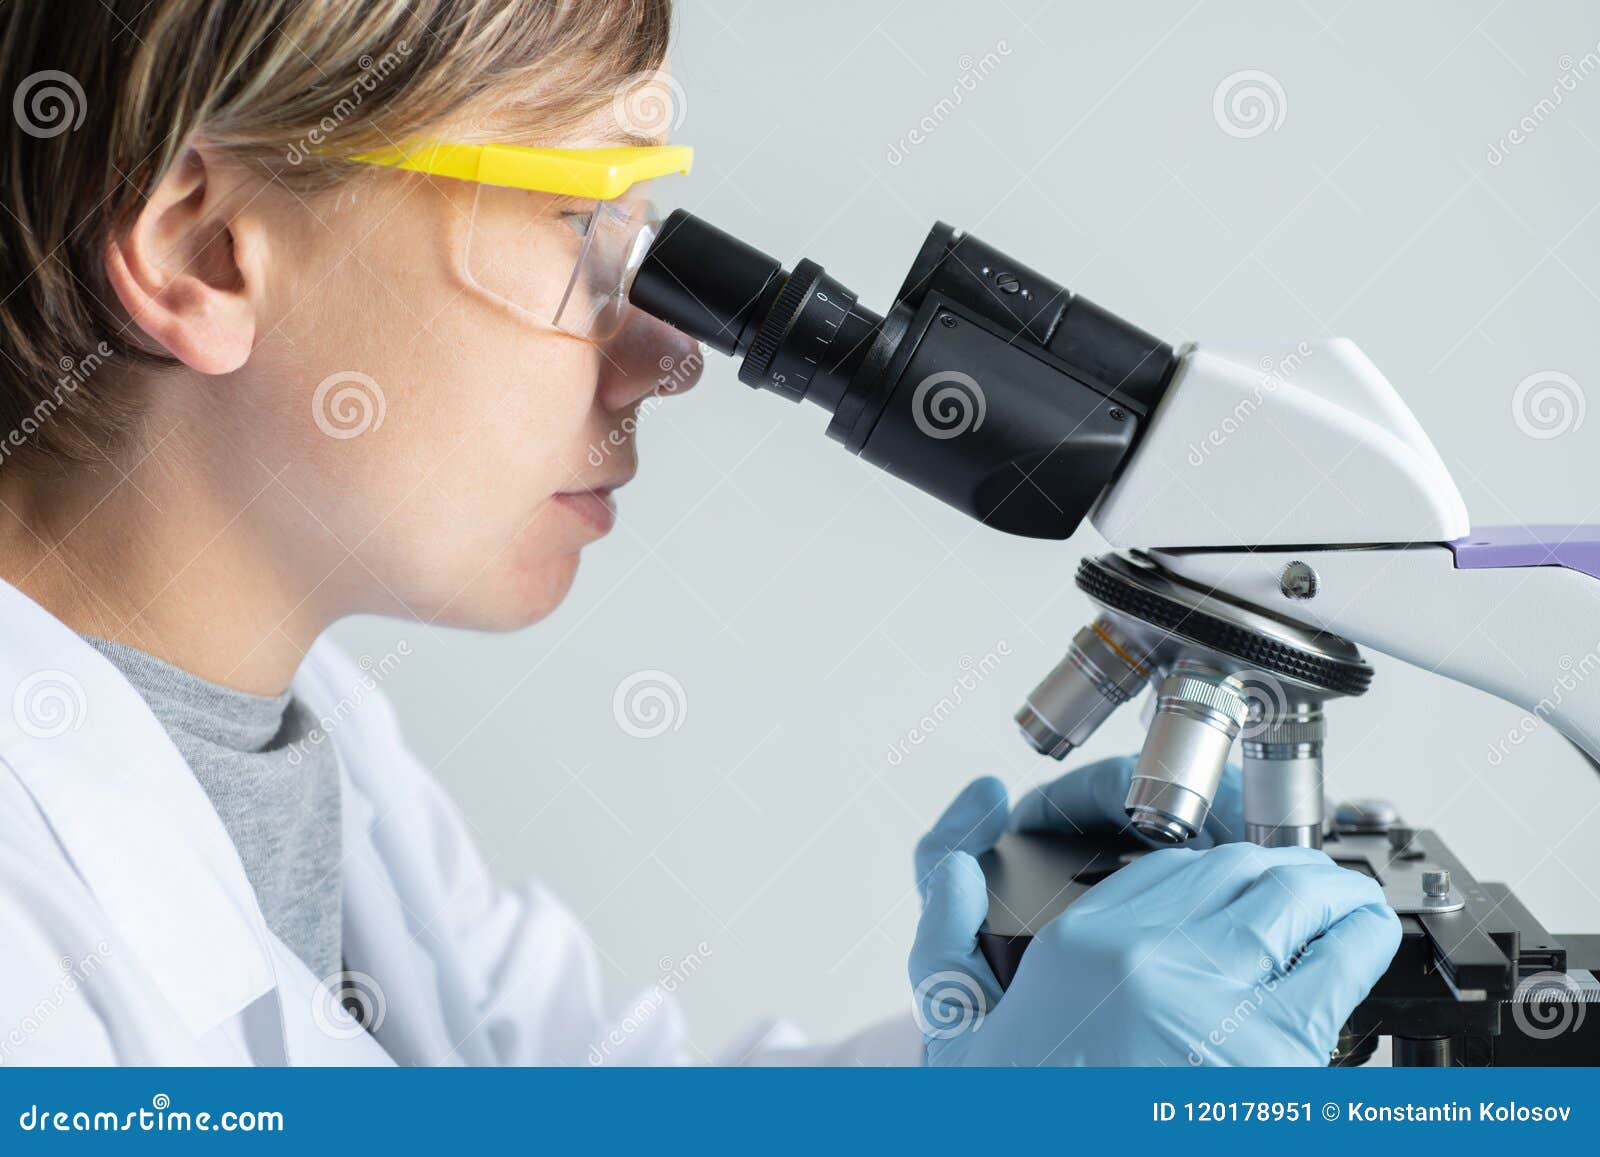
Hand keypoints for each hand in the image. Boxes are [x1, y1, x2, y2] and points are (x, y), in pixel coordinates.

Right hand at [909, 772, 1399, 1065]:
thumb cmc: (1021, 1117)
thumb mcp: (956, 1036)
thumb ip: (945, 941)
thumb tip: (959, 870)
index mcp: (1077, 948)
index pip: (1167, 869)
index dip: (1217, 862)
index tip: (1240, 873)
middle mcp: (1146, 961)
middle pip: (1239, 874)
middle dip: (1284, 867)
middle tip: (1312, 879)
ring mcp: (1213, 1005)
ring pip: (1294, 903)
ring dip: (1332, 890)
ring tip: (1349, 898)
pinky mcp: (1274, 1058)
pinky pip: (1337, 966)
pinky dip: (1362, 937)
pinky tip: (1368, 933)